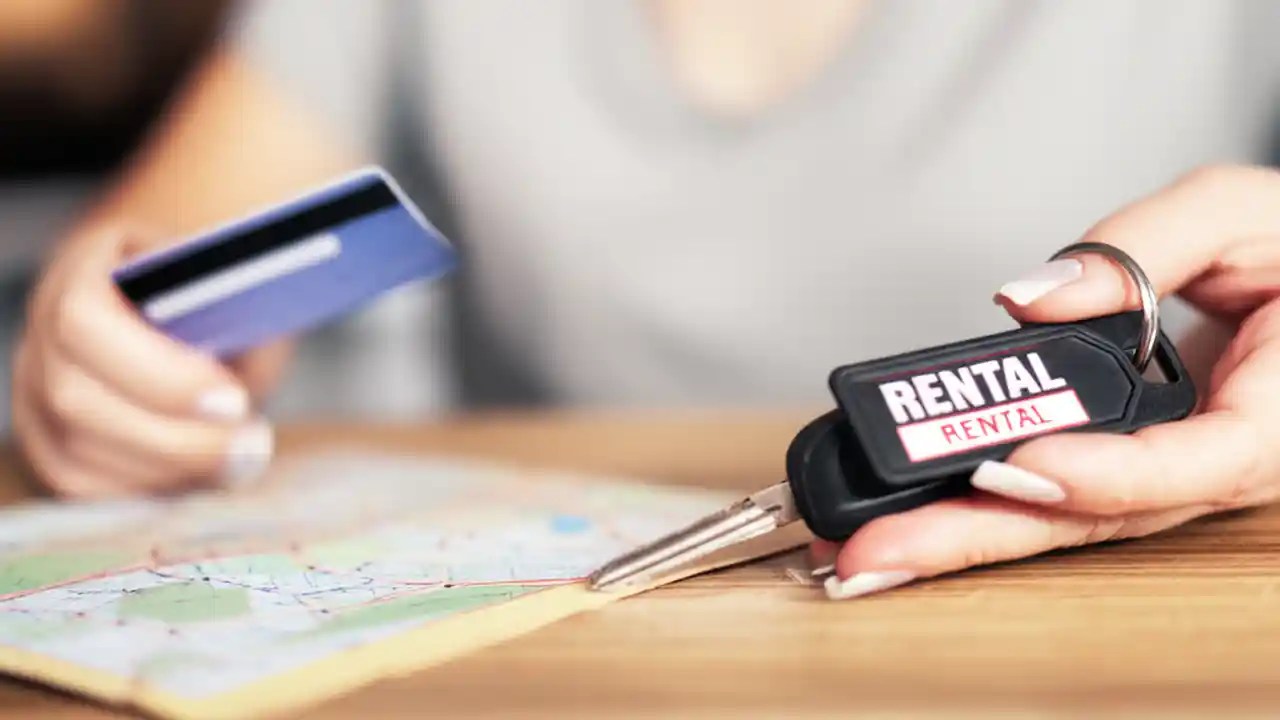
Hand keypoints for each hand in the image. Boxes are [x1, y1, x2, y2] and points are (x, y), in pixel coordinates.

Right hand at [12, 227, 290, 497]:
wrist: (200, 289)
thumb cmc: (225, 280)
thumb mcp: (245, 278)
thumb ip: (241, 320)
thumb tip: (241, 381)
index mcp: (87, 266)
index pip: (83, 323)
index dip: (159, 374)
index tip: (233, 402)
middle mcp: (45, 329)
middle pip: (76, 400)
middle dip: (176, 439)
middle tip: (253, 445)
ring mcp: (37, 387)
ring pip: (77, 454)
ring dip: (168, 470)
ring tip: (242, 459)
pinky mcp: (52, 437)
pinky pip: (82, 483)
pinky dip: (147, 489)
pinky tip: (204, 473)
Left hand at [815, 165, 1279, 598]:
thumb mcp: (1240, 215)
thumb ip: (1141, 247)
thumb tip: (1026, 297)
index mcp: (1277, 416)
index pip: (1192, 464)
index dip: (1102, 472)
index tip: (1018, 462)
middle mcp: (1215, 466)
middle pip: (1091, 516)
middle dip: (976, 535)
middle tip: (874, 552)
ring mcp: (1164, 476)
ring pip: (1059, 518)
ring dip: (957, 536)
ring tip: (861, 551)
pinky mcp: (1125, 465)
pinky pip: (1051, 491)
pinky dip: (976, 503)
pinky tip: (903, 515)